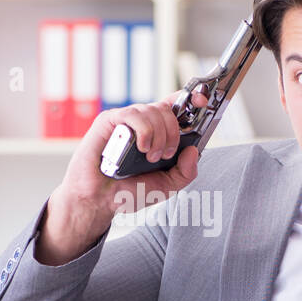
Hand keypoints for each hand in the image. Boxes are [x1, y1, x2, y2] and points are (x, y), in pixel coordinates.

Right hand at [37, 88, 208, 264]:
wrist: (99, 201)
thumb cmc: (126, 191)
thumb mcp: (166, 186)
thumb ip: (185, 172)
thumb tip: (194, 151)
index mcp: (157, 133)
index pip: (176, 106)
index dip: (191, 100)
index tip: (202, 101)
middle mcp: (142, 124)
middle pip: (167, 109)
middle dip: (173, 133)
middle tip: (165, 155)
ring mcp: (125, 121)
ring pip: (152, 110)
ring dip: (159, 135)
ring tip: (150, 157)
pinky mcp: (109, 121)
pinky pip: (133, 114)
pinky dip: (144, 130)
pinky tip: (141, 148)